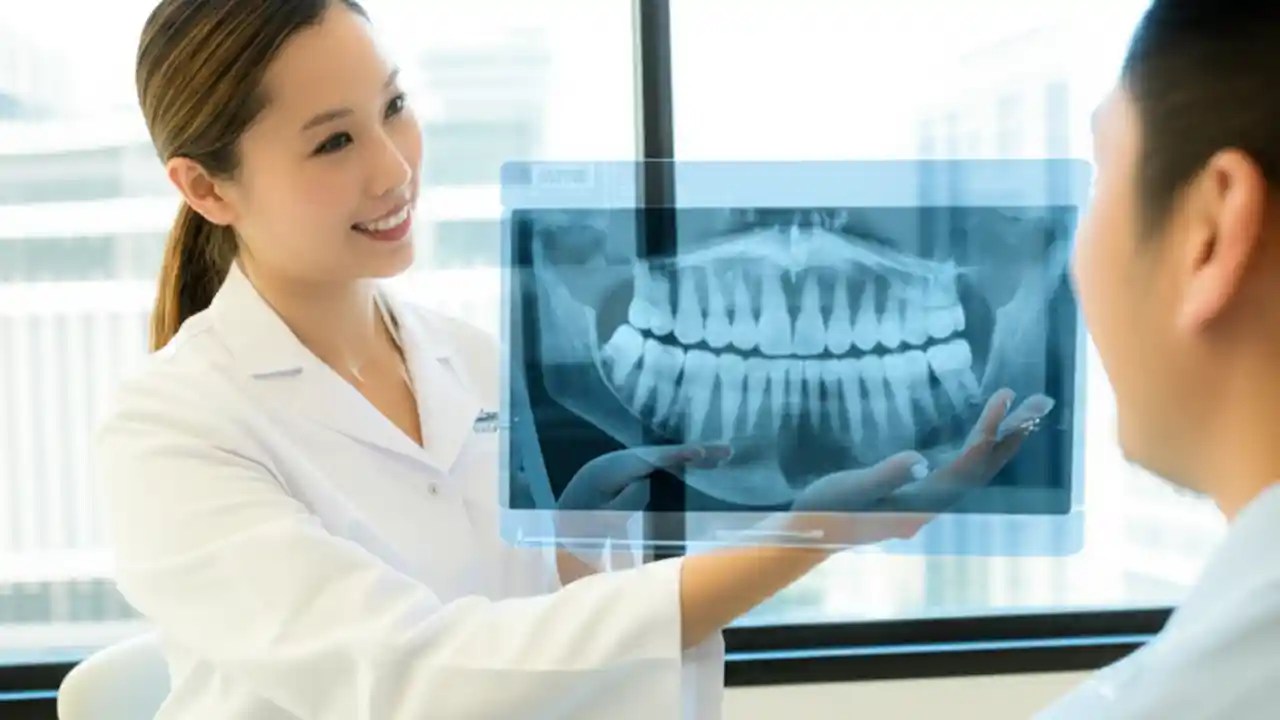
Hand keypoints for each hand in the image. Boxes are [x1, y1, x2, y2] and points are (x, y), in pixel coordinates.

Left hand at [554, 443, 731, 546]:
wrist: (567, 513)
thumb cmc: (581, 521)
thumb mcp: (599, 518)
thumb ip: (623, 502)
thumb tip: (647, 483)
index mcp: (612, 469)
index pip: (650, 459)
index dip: (676, 455)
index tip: (699, 452)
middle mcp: (622, 460)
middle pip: (663, 453)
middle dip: (694, 451)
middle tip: (727, 450)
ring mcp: (629, 463)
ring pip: (666, 458)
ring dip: (692, 456)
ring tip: (723, 456)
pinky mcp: (635, 471)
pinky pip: (662, 465)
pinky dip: (682, 463)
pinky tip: (700, 464)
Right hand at [781, 387, 1054, 545]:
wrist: (811, 534)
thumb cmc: (826, 510)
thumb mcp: (850, 490)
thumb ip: (885, 476)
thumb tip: (922, 462)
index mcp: (922, 502)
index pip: (969, 463)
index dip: (990, 430)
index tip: (1005, 395)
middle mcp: (934, 504)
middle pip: (985, 468)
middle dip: (1014, 435)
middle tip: (1043, 402)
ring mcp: (927, 501)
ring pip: (977, 470)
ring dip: (1003, 442)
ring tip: (1027, 414)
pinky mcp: (917, 495)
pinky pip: (961, 470)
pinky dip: (979, 449)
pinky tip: (983, 437)